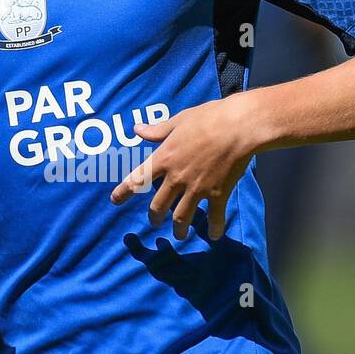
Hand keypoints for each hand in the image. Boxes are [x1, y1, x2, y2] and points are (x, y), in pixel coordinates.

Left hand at [109, 94, 256, 241]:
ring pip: (181, 217)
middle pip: (158, 205)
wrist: (239, 126)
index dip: (124, 191)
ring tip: (179, 235)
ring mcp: (197, 188)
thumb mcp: (179, 120)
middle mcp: (177, 177)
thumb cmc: (209, 118)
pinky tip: (214, 235)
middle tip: (154, 221)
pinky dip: (214, 228)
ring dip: (178, 229)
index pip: (137, 179)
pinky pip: (214, 217)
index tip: (115, 201)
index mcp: (164, 158)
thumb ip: (157, 130)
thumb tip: (137, 129)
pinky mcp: (218, 193)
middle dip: (154, 217)